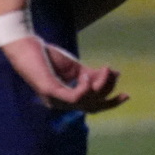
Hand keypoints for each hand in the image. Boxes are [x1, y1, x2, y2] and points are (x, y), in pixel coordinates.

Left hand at [2, 38, 127, 113]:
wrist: (28, 47)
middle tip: (115, 74)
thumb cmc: (48, 57)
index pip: (91, 107)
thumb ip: (93, 74)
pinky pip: (74, 97)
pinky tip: (86, 75)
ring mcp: (54, 100)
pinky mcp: (50, 92)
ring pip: (86, 101)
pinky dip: (85, 87)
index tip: (127, 95)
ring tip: (106, 68)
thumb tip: (116, 74)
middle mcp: (60, 104)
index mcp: (66, 99)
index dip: (110, 103)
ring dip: (100, 85)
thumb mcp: (76, 68)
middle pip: (92, 106)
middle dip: (108, 92)